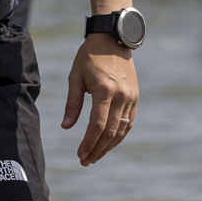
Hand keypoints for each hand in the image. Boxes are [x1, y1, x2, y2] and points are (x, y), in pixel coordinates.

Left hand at [61, 34, 137, 166]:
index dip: (88, 143)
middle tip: (85, 161)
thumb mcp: (75, 77)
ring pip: (122, 130)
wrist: (113, 39)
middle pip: (110, 132)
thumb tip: (66, 127)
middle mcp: (121, 96)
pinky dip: (119, 135)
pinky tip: (108, 143)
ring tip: (95, 157)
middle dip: (97, 150)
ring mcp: (131, 97)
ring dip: (108, 146)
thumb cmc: (89, 56)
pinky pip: (129, 122)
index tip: (80, 155)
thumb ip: (72, 103)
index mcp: (105, 91)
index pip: (97, 126)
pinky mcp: (135, 97)